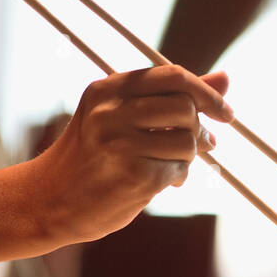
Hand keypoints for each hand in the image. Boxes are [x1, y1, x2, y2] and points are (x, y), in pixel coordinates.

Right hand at [23, 66, 232, 247]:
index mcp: (107, 89)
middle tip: (202, 144)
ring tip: (172, 165)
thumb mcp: (122, 116)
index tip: (224, 113)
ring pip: (188, 141)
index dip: (207, 93)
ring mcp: (121, 144)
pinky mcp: (134, 176)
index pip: (173, 76)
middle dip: (199, 129)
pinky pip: (179, 170)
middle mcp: (111, 112)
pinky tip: (162, 182)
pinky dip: (178, 177)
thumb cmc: (93, 156)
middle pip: (185, 107)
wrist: (49, 201)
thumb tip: (227, 79)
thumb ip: (173, 96)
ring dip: (190, 157)